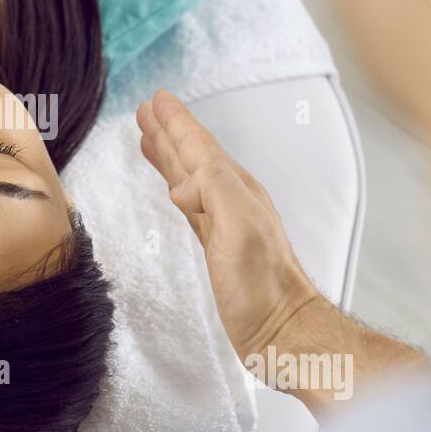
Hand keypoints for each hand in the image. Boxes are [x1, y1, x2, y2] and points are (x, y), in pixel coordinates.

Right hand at [136, 90, 318, 358]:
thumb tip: (180, 184)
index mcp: (236, 189)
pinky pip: (190, 204)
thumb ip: (212, 190)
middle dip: (170, 132)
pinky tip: (171, 188)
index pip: (200, 148)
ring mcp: (225, 222)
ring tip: (149, 137)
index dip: (178, 124)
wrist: (283, 331)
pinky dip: (176, 188)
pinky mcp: (217, 246)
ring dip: (170, 156)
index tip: (157, 100)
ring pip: (189, 177)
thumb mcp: (240, 227)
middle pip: (194, 156)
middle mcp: (232, 200)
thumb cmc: (263, 285)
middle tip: (147, 109)